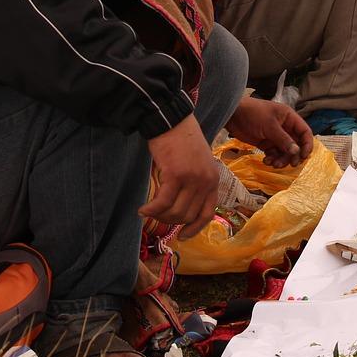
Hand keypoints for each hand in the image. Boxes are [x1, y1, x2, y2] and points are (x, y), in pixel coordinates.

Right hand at [140, 114, 219, 238]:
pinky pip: (162, 203)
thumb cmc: (181, 141)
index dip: (194, 228)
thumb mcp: (198, 164)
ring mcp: (192, 179)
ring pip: (174, 212)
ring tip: (149, 211)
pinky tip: (142, 210)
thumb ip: (195, 185)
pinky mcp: (175, 175)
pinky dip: (150, 210)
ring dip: (159, 216)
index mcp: (214, 180)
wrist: (172, 121)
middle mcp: (206, 182)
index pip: (207, 213)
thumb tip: (180, 210)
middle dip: (170, 220)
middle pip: (187, 215)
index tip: (182, 236)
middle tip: (156, 216)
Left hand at [226, 96, 313, 167]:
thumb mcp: (269, 125)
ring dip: (282, 159)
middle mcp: (284, 127)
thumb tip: (297, 152)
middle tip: (290, 164)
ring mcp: (275, 136)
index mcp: (289, 118)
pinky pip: (274, 154)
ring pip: (285, 151)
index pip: (304, 132)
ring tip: (274, 164)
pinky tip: (266, 161)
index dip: (307, 145)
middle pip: (296, 144)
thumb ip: (283, 140)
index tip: (303, 156)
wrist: (232, 115)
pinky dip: (272, 159)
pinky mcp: (266, 143)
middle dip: (293, 155)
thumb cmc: (252, 114)